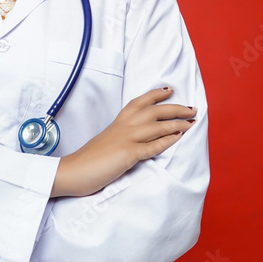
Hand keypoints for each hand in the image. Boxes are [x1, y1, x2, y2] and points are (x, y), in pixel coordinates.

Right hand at [50, 86, 194, 197]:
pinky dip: (167, 141)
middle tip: (191, 108)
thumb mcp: (106, 143)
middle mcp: (123, 127)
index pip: (138, 103)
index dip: (155, 95)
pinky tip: (178, 138)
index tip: (169, 89)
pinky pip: (151, 146)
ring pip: (156, 126)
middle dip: (175, 108)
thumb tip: (133, 141)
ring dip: (177, 123)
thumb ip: (120, 138)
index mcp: (117, 124)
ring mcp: (125, 140)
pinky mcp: (127, 155)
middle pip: (153, 111)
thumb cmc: (87, 161)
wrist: (71, 171)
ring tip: (192, 122)